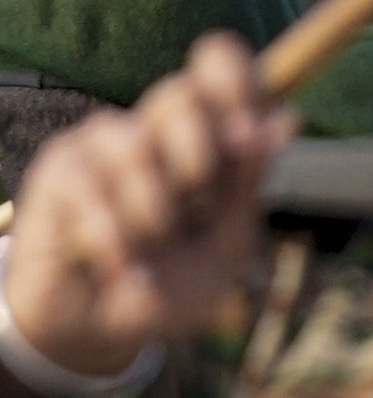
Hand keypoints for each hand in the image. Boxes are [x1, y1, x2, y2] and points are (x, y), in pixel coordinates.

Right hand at [0, 33, 291, 391]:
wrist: (109, 329)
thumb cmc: (173, 281)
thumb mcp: (227, 241)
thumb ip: (248, 183)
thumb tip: (286, 116)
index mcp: (202, 136)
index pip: (216, 68)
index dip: (237, 79)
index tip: (249, 125)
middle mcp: (151, 127)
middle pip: (180, 95)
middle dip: (200, 157)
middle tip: (195, 204)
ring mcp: (102, 144)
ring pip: (138, 146)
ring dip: (155, 213)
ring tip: (150, 246)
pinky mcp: (61, 169)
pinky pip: (95, 190)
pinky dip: (118, 241)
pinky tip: (121, 266)